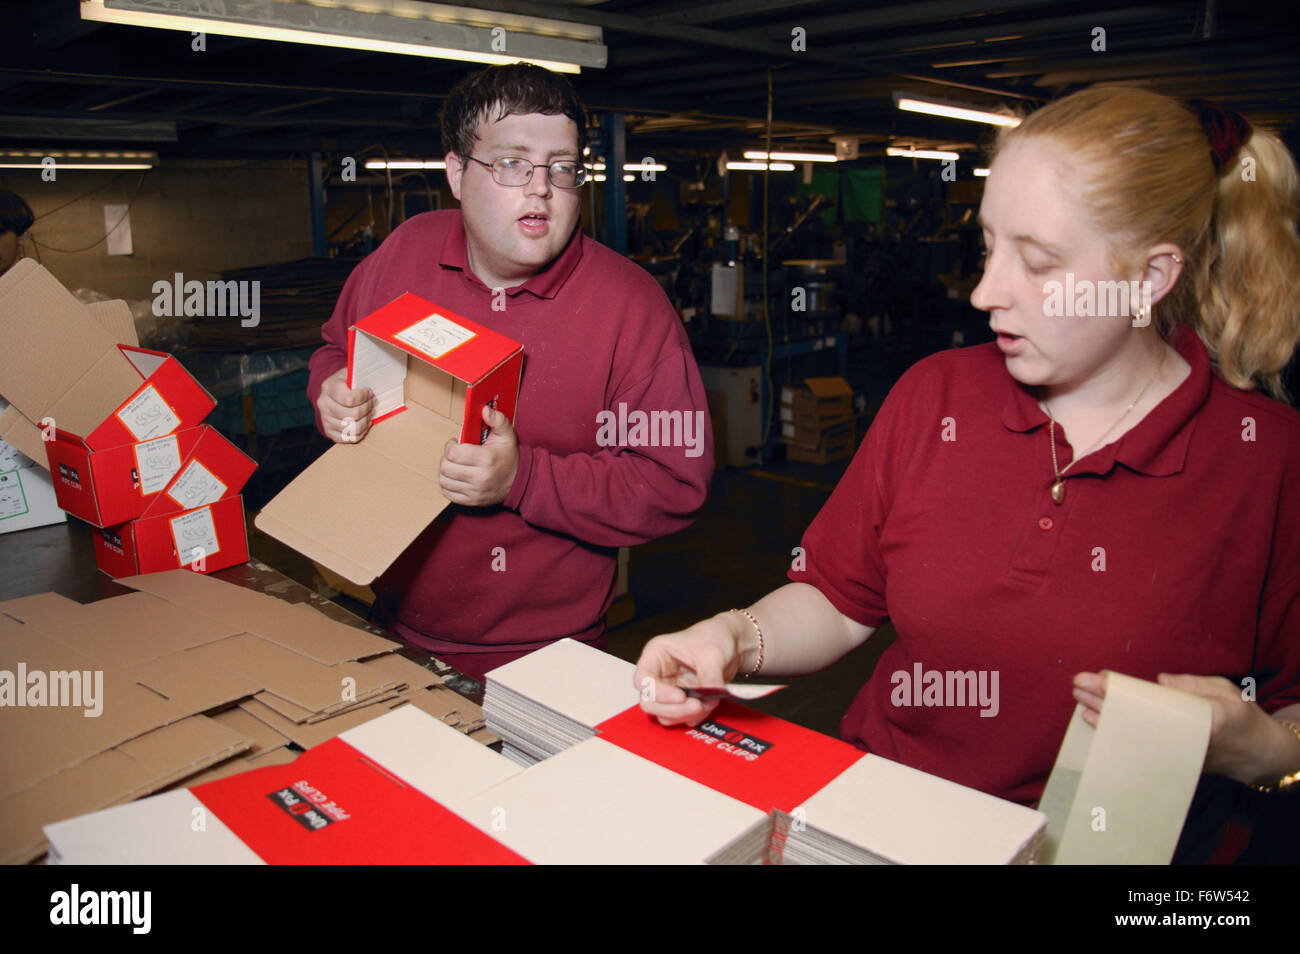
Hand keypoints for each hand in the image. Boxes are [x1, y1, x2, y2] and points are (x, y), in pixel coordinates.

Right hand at [317, 368, 374, 443]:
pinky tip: (364, 422)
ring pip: (352, 428)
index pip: (349, 399)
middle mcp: (324, 404)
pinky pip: (348, 439)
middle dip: (368, 409)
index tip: (370, 392)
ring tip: (370, 413)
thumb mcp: (352, 372)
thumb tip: (377, 377)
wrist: (332, 391)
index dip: (364, 397)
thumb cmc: (347, 381)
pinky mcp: (328, 431)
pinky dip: (360, 432)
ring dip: (366, 421)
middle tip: (373, 403)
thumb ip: (361, 375)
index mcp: (329, 387)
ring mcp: (325, 419)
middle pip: (353, 415)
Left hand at [438, 404, 517, 506]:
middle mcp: (480, 477)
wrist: (519, 481)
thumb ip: (497, 420)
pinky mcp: (471, 501)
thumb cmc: (509, 456)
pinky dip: (448, 484)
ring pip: (444, 480)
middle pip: (446, 467)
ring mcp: (475, 491)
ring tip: (454, 465)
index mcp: (486, 459)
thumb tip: (485, 409)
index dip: (450, 446)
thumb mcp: (507, 434)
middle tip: (454, 454)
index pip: (453, 453)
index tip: (456, 443)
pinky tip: (455, 477)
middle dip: (446, 458)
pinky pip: (448, 493)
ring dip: (445, 471)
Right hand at [634, 613, 745, 726]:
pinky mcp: (682, 702)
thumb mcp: (712, 653)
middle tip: (697, 706)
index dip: (658, 693)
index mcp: (656, 654)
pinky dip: (695, 717)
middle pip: (650, 703)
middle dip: (674, 709)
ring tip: (708, 703)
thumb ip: (710, 677)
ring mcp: (669, 690)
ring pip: (664, 714)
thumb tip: (709, 698)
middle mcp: (658, 674)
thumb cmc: (714, 636)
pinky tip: (709, 704)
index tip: (681, 697)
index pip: (643, 680)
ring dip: (686, 715)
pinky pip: (681, 718)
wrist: (730, 643)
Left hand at [1073, 671, 1293, 784]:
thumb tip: (1160, 681)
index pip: (1154, 703)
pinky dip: (1110, 730)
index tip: (1101, 678)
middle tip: (1077, 684)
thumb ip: (1194, 686)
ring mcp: (1171, 751)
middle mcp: (1181, 739)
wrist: (1256, 755)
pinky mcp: (1165, 758)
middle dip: (1103, 700)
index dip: (1124, 691)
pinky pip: (1131, 742)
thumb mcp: (1226, 692)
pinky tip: (1092, 719)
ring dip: (1102, 714)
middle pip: (1134, 718)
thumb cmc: (1241, 717)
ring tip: (1078, 698)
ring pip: (1128, 732)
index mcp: (1202, 719)